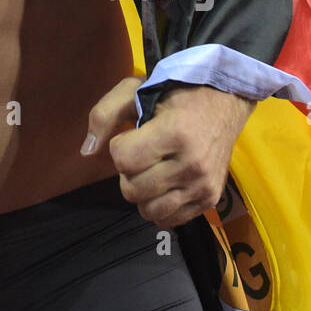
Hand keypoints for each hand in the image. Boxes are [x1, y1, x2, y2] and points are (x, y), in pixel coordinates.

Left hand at [83, 77, 254, 227]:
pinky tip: (165, 184)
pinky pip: (170, 221)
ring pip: (149, 211)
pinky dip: (160, 206)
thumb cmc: (174, 93)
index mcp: (174, 133)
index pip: (123, 160)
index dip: (119, 146)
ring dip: (142, 193)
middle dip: (128, 171)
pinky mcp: (210, 200)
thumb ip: (104, 115)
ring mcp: (203, 186)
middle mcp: (192, 165)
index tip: (132, 134)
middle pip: (132, 190)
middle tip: (143, 153)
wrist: (224, 100)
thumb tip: (86, 151)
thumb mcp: (134, 90)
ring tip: (153, 170)